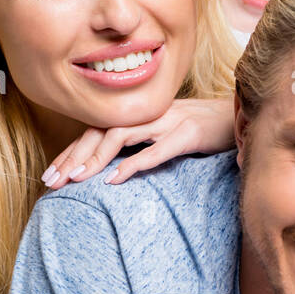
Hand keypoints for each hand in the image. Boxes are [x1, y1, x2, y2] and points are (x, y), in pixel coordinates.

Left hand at [41, 98, 234, 188]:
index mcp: (140, 114)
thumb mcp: (166, 135)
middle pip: (101, 130)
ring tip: (76, 180)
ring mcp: (169, 120)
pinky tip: (116, 180)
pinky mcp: (190, 133)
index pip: (96, 130)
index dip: (71, 151)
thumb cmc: (203, 130)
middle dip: (73, 156)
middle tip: (51, 181)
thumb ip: (140, 146)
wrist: (243, 117)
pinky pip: (157, 149)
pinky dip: (134, 164)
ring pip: (121, 134)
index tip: (51, 174)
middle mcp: (149, 113)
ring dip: (96, 158)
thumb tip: (111, 169)